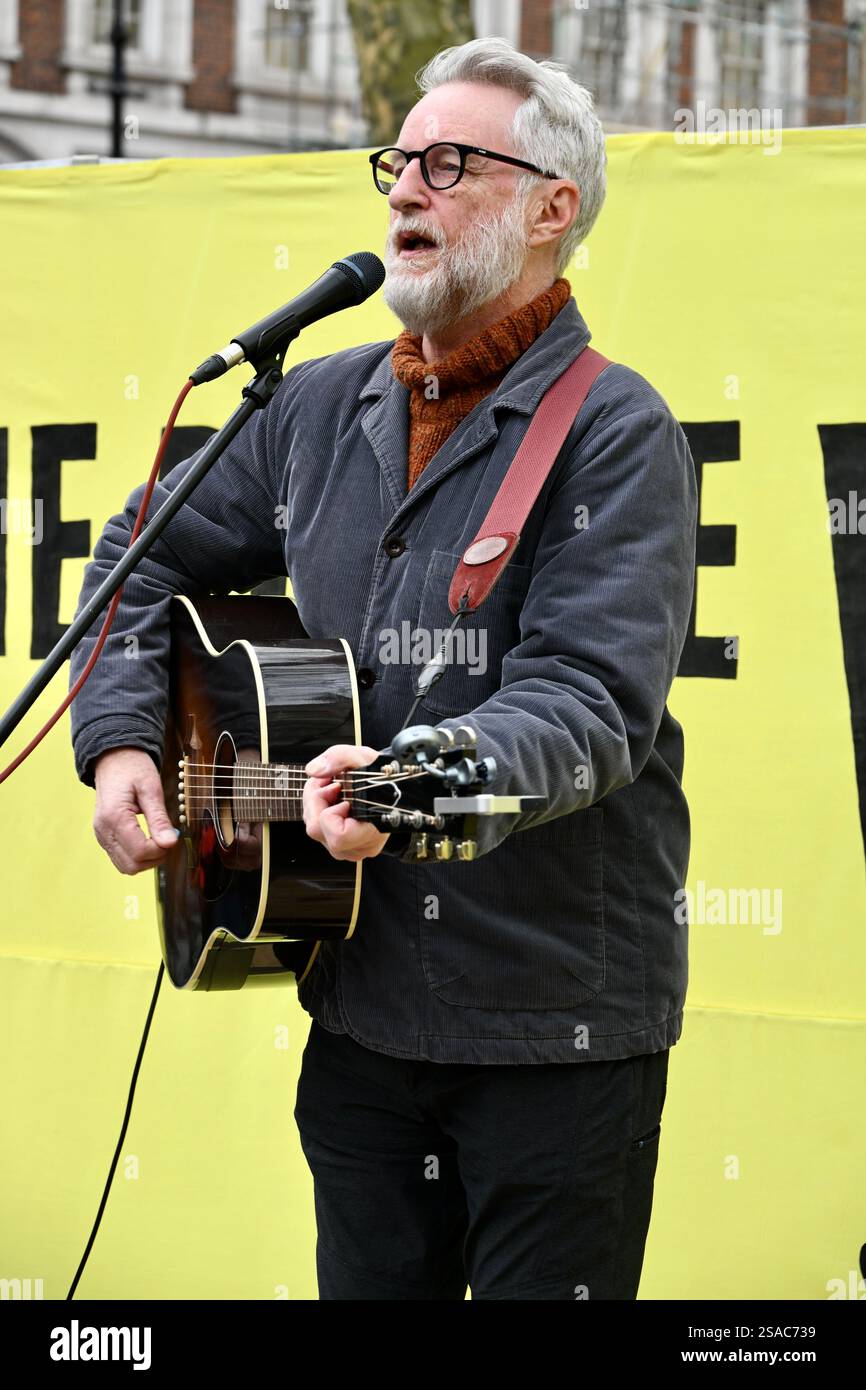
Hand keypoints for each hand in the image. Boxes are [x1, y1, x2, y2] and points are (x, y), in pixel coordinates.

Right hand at [92, 747, 178, 874]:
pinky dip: (137, 856)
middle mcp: (103, 830)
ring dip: (146, 860)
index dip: (161, 849)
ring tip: (158, 838)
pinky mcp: (104, 836)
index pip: (139, 851)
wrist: (113, 758)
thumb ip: (159, 818)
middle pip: (131, 865)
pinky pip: (120, 858)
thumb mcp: (151, 788)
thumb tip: (170, 843)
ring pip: (126, 866)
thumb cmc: (132, 768)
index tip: (173, 836)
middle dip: (155, 857)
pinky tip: (148, 839)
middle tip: (168, 838)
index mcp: (114, 817)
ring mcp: (101, 835)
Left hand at [302, 744, 390, 861]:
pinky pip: (319, 830)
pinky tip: (332, 799)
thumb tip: (313, 771)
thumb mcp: (363, 757)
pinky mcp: (341, 847)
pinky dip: (320, 811)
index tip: (340, 789)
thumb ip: (338, 758)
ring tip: (332, 788)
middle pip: (317, 830)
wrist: (393, 787)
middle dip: (318, 800)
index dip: (332, 810)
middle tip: (331, 782)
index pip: (338, 836)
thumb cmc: (380, 776)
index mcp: (371, 833)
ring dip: (317, 804)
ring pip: (315, 830)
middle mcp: (358, 847)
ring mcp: (348, 850)